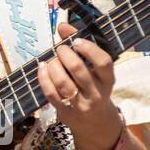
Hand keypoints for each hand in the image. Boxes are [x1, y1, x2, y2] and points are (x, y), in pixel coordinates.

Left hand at [37, 22, 121, 149]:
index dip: (89, 49)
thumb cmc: (93, 88)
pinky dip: (43, 78)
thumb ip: (80, 47)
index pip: (103, 62)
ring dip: (53, 65)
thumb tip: (62, 26)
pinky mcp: (65, 112)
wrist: (95, 124)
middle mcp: (96, 93)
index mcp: (108, 80)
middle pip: (78, 70)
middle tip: (60, 49)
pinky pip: (51, 93)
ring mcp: (80, 105)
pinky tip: (42, 68)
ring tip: (51, 60)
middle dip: (65, 54)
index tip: (77, 41)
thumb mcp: (95, 71)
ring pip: (63, 82)